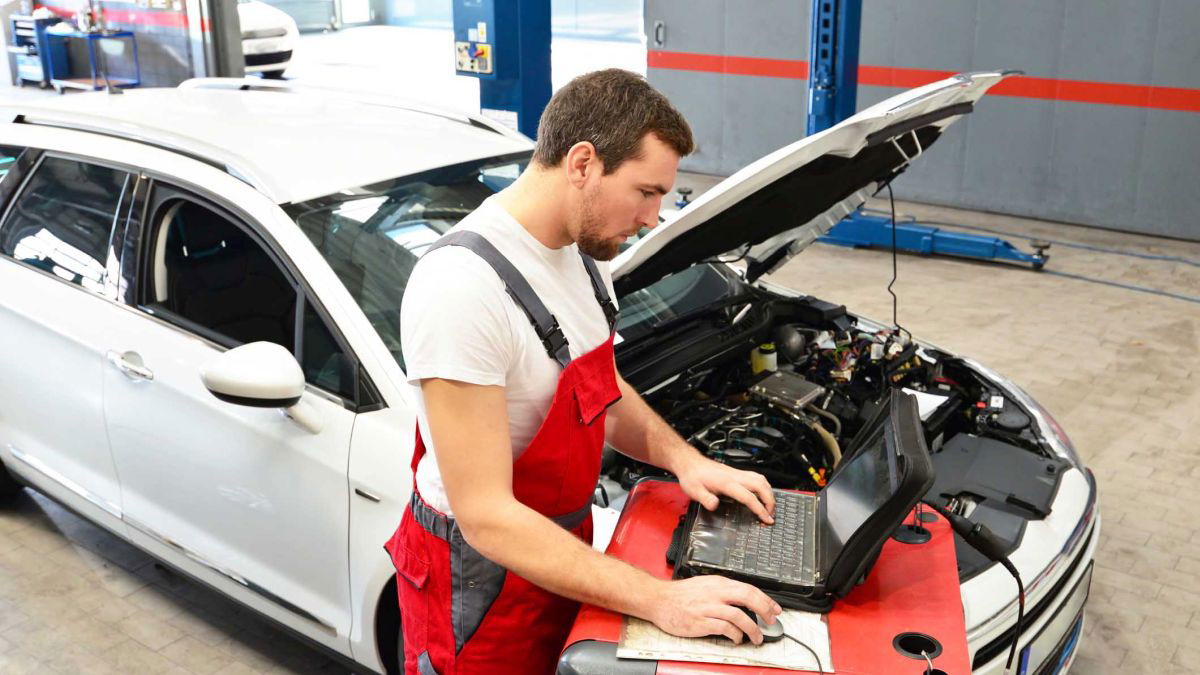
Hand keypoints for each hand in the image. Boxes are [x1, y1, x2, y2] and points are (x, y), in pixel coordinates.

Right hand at [646, 576, 782, 644]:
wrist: (658, 599)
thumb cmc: (680, 595)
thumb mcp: (705, 585)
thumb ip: (723, 591)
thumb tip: (744, 601)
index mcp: (718, 583)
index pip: (748, 588)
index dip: (765, 600)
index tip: (774, 609)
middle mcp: (715, 593)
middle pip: (748, 598)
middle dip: (764, 610)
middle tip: (771, 621)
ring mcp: (708, 607)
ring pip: (739, 616)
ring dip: (752, 629)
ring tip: (756, 637)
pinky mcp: (701, 622)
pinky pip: (725, 629)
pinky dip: (735, 635)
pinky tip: (737, 639)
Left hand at [675, 454, 775, 523]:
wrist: (690, 463)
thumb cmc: (692, 477)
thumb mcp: (693, 490)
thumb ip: (705, 498)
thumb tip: (714, 505)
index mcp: (726, 482)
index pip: (749, 497)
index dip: (760, 509)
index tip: (766, 519)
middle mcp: (735, 476)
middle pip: (761, 486)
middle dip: (770, 501)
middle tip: (771, 515)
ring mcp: (737, 473)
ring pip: (761, 480)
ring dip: (769, 493)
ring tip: (769, 507)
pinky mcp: (737, 473)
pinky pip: (756, 477)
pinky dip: (764, 487)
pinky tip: (762, 493)